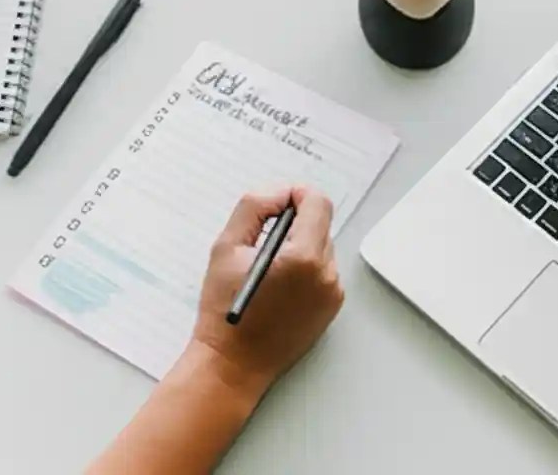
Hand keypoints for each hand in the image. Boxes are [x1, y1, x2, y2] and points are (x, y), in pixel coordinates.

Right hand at [188, 187, 343, 396]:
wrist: (233, 364)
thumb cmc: (225, 310)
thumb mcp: (227, 247)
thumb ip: (255, 207)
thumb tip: (280, 193)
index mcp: (303, 256)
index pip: (317, 202)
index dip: (295, 195)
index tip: (276, 205)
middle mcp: (326, 273)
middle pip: (320, 224)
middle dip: (293, 224)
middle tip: (263, 243)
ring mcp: (332, 292)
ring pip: (322, 247)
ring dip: (299, 247)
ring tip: (269, 270)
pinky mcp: (332, 307)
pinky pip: (323, 271)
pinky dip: (305, 269)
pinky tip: (279, 287)